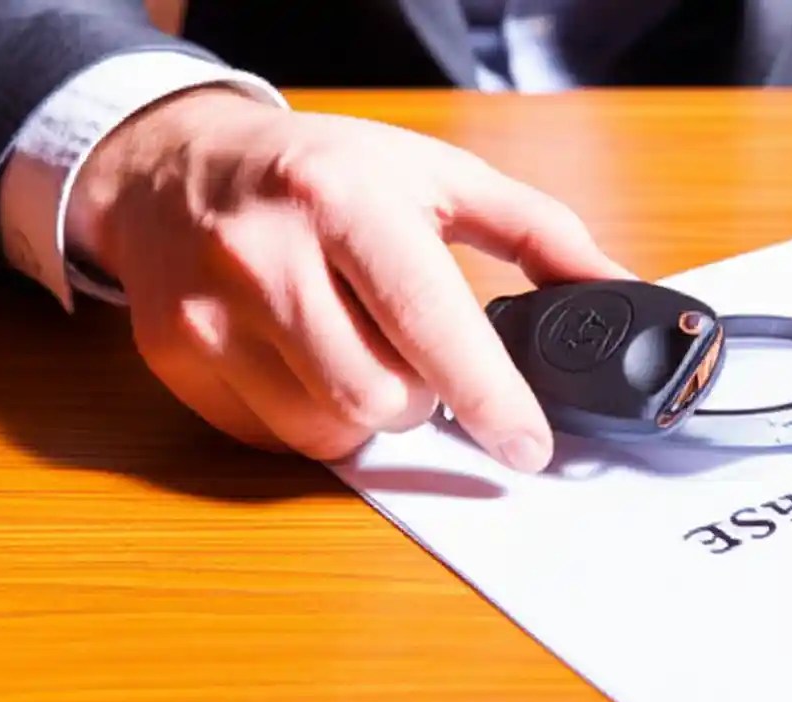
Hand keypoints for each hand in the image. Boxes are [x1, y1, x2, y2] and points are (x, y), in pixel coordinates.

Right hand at [69, 87, 633, 470]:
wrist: (175, 167)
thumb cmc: (325, 170)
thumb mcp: (436, 174)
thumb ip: (538, 233)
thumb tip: (615, 289)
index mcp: (345, 199)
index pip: (428, 319)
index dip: (488, 394)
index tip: (528, 445)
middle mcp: (266, 255)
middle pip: (380, 395)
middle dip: (424, 397)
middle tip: (417, 353)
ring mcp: (210, 313)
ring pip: (330, 430)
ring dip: (371, 411)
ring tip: (360, 347)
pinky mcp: (178, 358)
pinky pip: (274, 438)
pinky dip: (313, 417)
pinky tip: (305, 359)